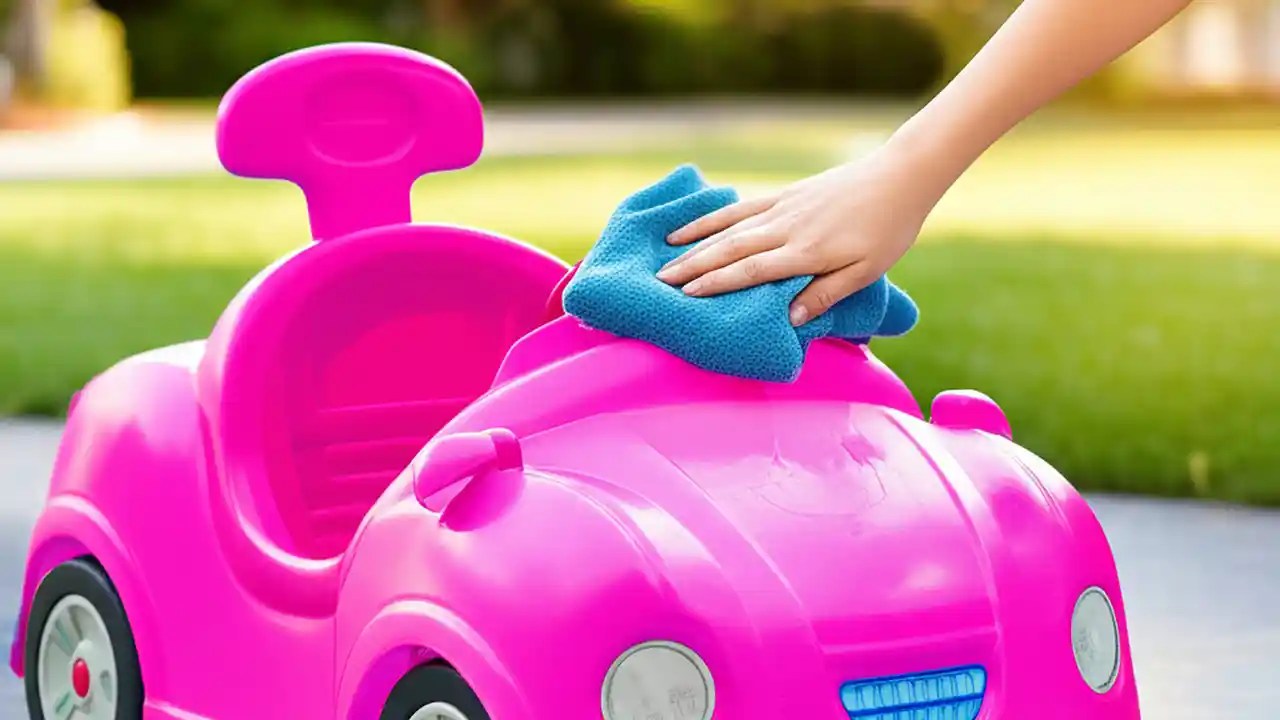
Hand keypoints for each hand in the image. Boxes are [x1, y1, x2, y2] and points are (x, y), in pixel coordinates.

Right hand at [656, 145, 939, 325]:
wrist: (899, 178)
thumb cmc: (887, 231)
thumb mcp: (865, 272)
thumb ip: (825, 294)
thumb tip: (788, 318)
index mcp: (806, 252)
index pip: (751, 270)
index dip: (717, 283)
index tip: (686, 295)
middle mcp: (787, 228)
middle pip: (730, 249)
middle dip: (693, 266)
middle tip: (660, 283)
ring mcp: (782, 208)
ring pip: (729, 227)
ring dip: (695, 244)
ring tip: (665, 258)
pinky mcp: (784, 195)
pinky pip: (740, 208)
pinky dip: (712, 217)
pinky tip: (692, 226)